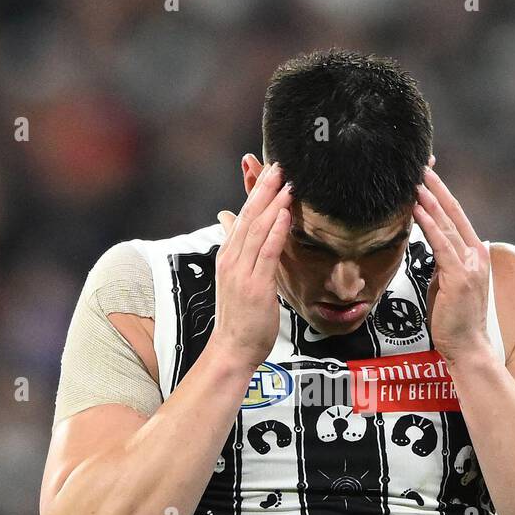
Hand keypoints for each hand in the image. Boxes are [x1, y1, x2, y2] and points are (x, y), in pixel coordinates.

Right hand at [210, 162, 293, 370]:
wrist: (232, 348)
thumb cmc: (239, 317)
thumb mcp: (235, 276)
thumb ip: (236, 246)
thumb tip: (228, 219)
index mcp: (228, 255)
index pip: (242, 216)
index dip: (256, 192)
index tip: (270, 171)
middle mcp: (232, 259)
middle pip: (248, 216)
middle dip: (264, 189)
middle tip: (279, 166)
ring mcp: (241, 271)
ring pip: (257, 230)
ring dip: (273, 204)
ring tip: (286, 182)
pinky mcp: (255, 285)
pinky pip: (266, 252)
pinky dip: (276, 231)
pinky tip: (285, 214)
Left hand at [413, 166, 493, 364]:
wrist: (467, 347)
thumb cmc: (454, 319)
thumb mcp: (448, 283)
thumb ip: (444, 262)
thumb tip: (433, 249)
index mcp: (475, 254)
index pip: (456, 217)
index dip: (441, 195)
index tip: (427, 176)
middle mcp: (476, 254)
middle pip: (453, 213)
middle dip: (435, 188)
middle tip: (420, 166)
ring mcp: (469, 265)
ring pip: (446, 225)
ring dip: (429, 200)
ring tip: (414, 180)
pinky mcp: (458, 276)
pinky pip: (441, 244)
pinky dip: (428, 224)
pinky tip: (417, 209)